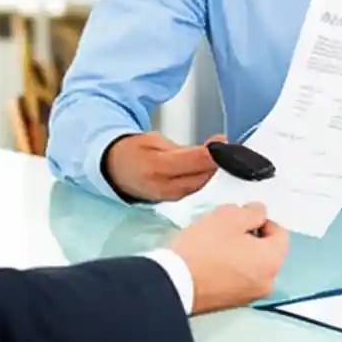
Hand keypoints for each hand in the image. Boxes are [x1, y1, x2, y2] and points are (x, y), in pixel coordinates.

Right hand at [105, 132, 225, 201]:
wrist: (114, 170)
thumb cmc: (133, 151)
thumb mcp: (155, 140)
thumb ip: (185, 148)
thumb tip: (214, 148)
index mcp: (155, 166)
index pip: (191, 162)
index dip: (211, 154)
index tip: (224, 144)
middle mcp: (162, 186)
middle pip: (199, 177)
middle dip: (216, 163)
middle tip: (228, 149)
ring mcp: (167, 197)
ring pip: (199, 185)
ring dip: (212, 172)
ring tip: (221, 157)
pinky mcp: (172, 202)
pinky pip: (194, 190)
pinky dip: (203, 179)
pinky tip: (208, 170)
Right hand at [169, 202, 290, 314]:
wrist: (175, 282)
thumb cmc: (203, 249)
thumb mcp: (229, 216)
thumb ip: (252, 211)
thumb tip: (259, 212)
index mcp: (272, 260)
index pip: (280, 232)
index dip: (260, 219)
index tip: (241, 217)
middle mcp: (267, 282)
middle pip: (266, 250)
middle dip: (250, 237)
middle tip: (226, 229)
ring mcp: (249, 295)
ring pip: (252, 265)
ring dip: (239, 252)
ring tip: (214, 244)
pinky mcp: (231, 302)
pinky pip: (238, 279)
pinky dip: (229, 268)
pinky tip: (209, 260)